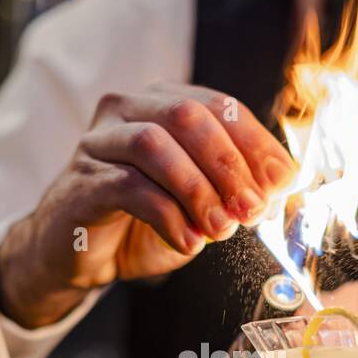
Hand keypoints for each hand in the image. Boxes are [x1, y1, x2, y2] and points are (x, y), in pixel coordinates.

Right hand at [0, 83, 294, 328]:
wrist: (77, 254)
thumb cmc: (143, 223)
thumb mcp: (200, 205)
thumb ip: (235, 190)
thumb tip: (281, 184)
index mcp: (163, 103)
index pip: (219, 106)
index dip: (255, 143)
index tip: (281, 182)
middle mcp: (128, 109)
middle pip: (187, 115)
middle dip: (228, 165)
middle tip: (252, 209)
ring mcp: (99, 142)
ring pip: (155, 144)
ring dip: (197, 189)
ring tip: (221, 229)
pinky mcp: (81, 181)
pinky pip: (128, 187)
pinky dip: (167, 216)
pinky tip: (188, 243)